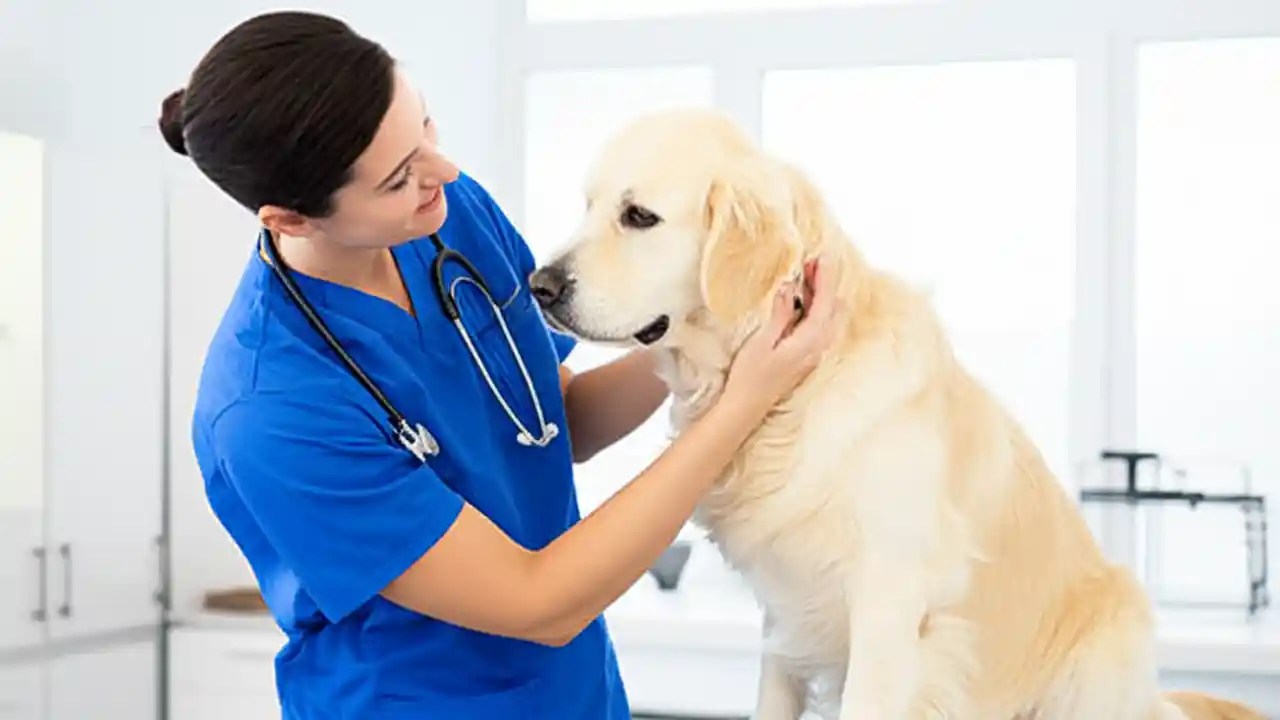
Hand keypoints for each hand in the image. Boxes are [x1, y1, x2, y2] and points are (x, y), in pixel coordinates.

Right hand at [723, 252, 843, 415]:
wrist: (746, 407)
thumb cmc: (750, 376)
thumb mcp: (762, 341)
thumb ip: (780, 314)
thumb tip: (789, 288)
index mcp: (810, 341)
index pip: (826, 302)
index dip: (827, 277)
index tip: (825, 255)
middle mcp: (819, 347)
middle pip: (834, 308)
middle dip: (826, 283)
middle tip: (809, 264)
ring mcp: (815, 353)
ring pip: (830, 317)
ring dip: (821, 295)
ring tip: (804, 277)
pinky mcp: (808, 356)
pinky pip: (821, 326)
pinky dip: (816, 308)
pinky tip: (800, 301)